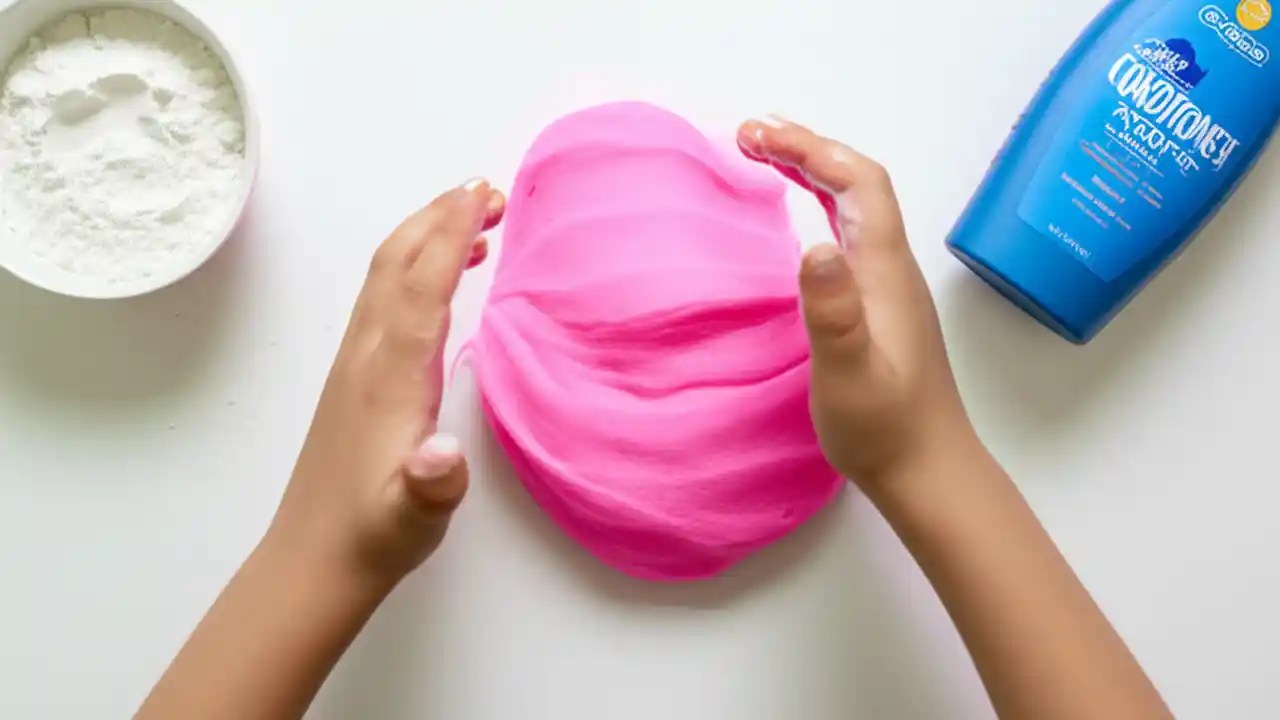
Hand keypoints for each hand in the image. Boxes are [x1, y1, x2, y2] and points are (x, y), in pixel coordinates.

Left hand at [271, 179, 505, 584]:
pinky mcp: (356, 379)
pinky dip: (416, 271)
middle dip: (437, 217)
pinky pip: (386, 302)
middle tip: (485, 188)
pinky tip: (442, 286)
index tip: (480, 193)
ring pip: (386, 278)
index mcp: (387, 379)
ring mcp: (355, 365)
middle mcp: (366, 358)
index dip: (450, 236)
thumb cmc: (372, 536)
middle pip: (396, 264)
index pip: (420, 289)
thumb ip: (431, 484)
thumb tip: (441, 455)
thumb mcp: (412, 518)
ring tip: (472, 217)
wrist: (314, 561)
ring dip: (425, 237)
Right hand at [737, 116, 972, 486]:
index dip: (812, 148)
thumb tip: (815, 246)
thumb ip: (834, 312)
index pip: (858, 183)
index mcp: (885, 271)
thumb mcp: (850, 374)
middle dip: (807, 149)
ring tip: (767, 156)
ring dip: (813, 174)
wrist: (928, 472)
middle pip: (857, 184)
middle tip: (750, 135)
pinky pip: (850, 236)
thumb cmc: (884, 429)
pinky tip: (802, 222)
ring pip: (854, 208)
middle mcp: (891, 268)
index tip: (759, 135)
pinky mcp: (879, 309)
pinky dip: (820, 210)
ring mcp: (887, 288)